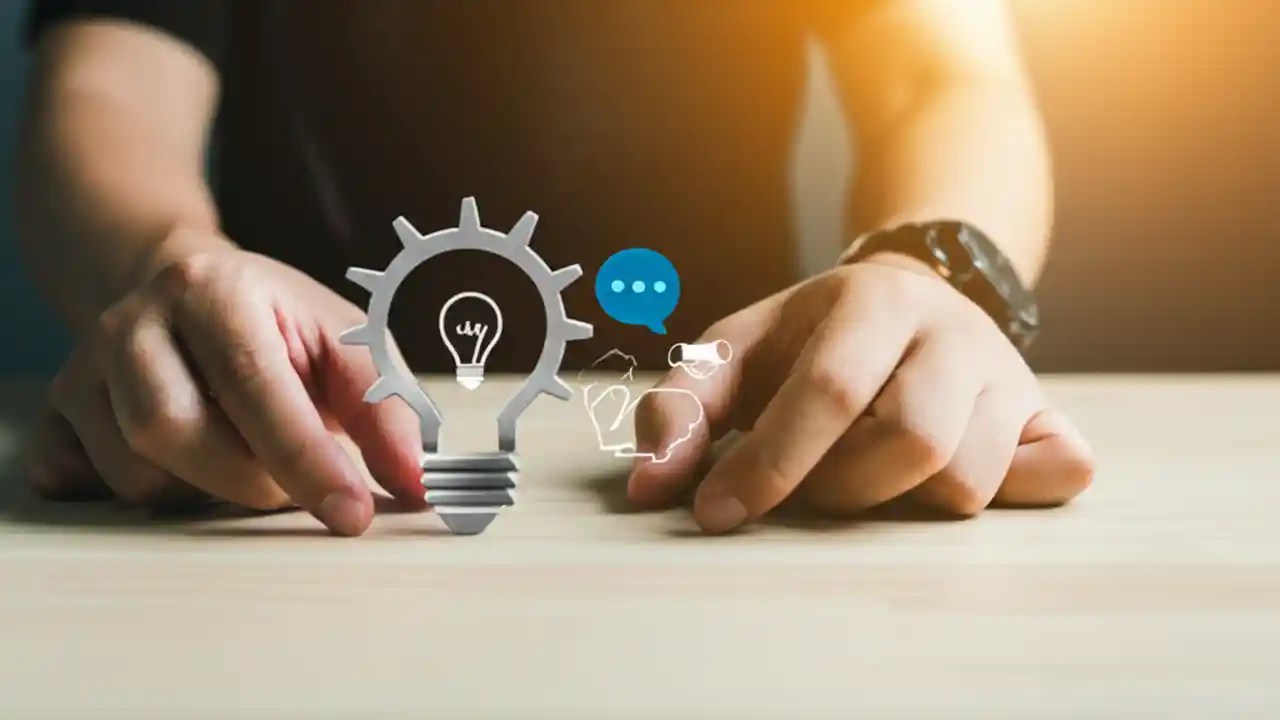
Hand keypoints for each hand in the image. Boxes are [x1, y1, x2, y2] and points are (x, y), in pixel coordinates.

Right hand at [23, 234, 423, 534]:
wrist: (182, 287)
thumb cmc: (275, 322)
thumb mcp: (343, 341)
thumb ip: (385, 407)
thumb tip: (415, 483)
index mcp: (213, 290)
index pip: (254, 386)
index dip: (305, 458)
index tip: (352, 514)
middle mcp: (133, 322)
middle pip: (173, 432)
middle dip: (250, 480)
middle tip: (295, 483)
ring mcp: (83, 368)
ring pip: (133, 471)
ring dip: (204, 491)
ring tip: (241, 456)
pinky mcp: (56, 413)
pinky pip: (90, 486)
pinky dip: (151, 493)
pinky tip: (184, 464)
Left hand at [630, 253, 1093, 532]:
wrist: (910, 296)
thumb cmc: (810, 340)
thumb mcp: (736, 351)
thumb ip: (682, 409)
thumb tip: (649, 489)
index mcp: (871, 300)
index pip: (829, 389)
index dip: (770, 462)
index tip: (717, 516)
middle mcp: (952, 331)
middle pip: (913, 439)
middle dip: (842, 487)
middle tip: (812, 485)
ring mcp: (1010, 375)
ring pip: (971, 478)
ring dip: (904, 504)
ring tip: (870, 476)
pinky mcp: (1049, 416)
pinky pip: (1059, 473)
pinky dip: (1010, 493)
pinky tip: (952, 477)